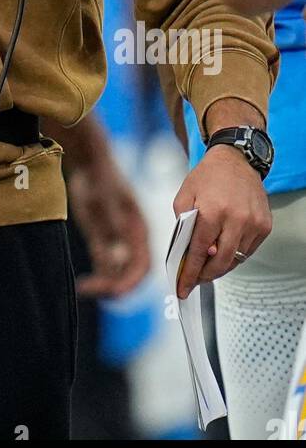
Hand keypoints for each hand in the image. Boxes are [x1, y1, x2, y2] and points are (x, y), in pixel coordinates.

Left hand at [68, 155, 150, 297]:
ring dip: (103, 286)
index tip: (114, 291)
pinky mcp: (102, 242)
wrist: (88, 165)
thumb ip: (112, 228)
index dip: (131, 282)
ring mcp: (117, 243)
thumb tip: (117, 259)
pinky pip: (103, 268)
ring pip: (116, 274)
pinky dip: (95, 279)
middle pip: (130, 275)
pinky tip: (81, 284)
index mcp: (137, 232)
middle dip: (115, 288)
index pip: (142, 266)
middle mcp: (131, 241)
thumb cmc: (100, 179)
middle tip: (92, 291)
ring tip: (84, 289)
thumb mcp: (104, 201)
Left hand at [172, 145, 271, 297]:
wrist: (236, 160)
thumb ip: (183, 225)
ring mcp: (253, 223)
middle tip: (195, 279)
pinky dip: (235, 255)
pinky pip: (248, 251)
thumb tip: (187, 253)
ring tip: (208, 264)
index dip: (190, 272)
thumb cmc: (207, 177)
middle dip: (206, 275)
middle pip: (221, 262)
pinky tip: (224, 250)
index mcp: (212, 211)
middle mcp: (236, 218)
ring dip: (221, 266)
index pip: (200, 251)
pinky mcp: (264, 226)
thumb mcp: (184, 195)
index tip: (183, 287)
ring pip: (237, 259)